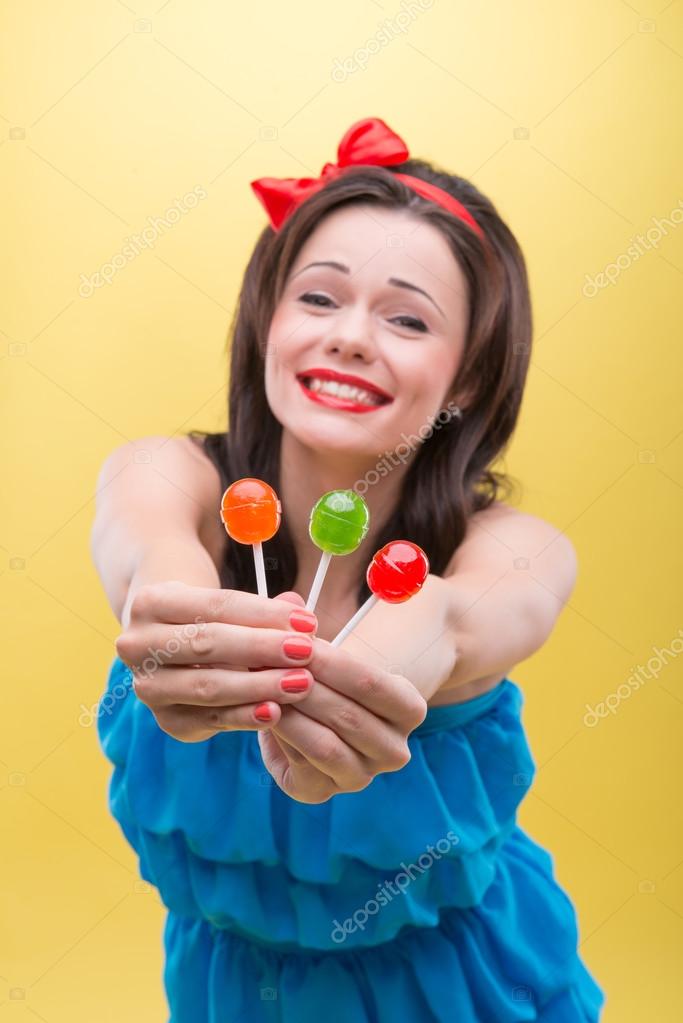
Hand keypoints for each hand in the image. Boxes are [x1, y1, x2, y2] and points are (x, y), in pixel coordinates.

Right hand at [114, 580, 318, 741]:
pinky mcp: (165, 720)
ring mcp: (148, 686)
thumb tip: (301, 616)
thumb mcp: (224, 603)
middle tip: (306, 653)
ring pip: (208, 687)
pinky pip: (211, 719)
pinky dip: (245, 717)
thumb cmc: (205, 618)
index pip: (216, 606)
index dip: (264, 615)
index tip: (307, 622)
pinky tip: (275, 712)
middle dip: (263, 649)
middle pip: (209, 645)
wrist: (169, 644)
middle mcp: (137, 644)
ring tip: (301, 683)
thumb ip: (263, 611)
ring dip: (260, 686)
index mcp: (151, 602)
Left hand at [257, 600, 427, 802]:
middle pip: (346, 717)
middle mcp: (394, 750)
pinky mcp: (324, 791)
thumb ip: (309, 627)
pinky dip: (280, 738)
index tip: (297, 640)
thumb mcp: (332, 648)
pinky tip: (260, 711)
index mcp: (410, 709)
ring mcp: (362, 776)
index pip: (371, 683)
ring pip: (324, 745)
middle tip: (264, 660)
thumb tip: (287, 600)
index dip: (332, 662)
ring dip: (288, 713)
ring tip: (258, 685)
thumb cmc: (332, 670)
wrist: (324, 710)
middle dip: (301, 686)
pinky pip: (301, 765)